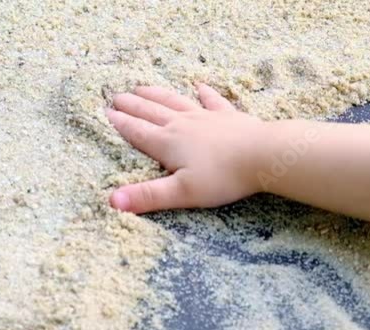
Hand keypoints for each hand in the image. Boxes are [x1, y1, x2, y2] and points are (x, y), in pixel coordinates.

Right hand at [105, 84, 265, 213]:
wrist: (263, 156)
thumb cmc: (223, 177)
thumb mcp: (181, 192)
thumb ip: (148, 196)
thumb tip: (112, 202)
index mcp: (168, 143)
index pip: (138, 132)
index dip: (121, 124)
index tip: (106, 112)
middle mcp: (183, 125)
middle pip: (152, 112)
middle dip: (133, 105)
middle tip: (116, 95)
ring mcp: (206, 117)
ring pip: (175, 101)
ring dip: (157, 94)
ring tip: (142, 86)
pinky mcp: (229, 116)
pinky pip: (212, 101)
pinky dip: (204, 94)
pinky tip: (199, 86)